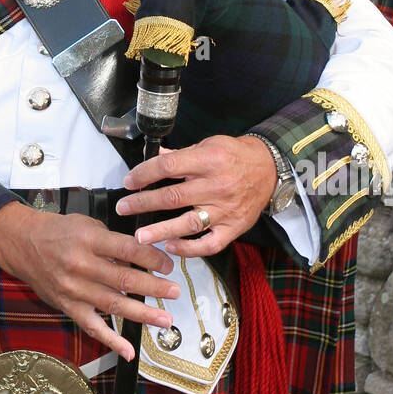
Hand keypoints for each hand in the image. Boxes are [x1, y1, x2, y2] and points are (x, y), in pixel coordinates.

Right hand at [0, 202, 180, 359]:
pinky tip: (129, 351)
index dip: (151, 258)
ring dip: (142, 314)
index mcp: (88, 240)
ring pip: (113, 305)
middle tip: (175, 292)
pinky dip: (111, 341)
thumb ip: (113, 242)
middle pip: (124, 279)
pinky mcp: (67, 306)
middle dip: (153, 288)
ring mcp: (73, 289)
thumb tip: (142, 258)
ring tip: (165, 320)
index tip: (168, 265)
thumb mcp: (87, 225)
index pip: (127, 250)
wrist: (22, 243)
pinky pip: (92, 326)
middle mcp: (81, 265)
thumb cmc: (58, 231)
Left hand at [115, 135, 276, 256]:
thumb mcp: (208, 144)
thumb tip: (154, 156)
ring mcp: (226, 209)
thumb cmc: (235, 155)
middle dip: (143, 203)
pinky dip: (190, 248)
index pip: (169, 167)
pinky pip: (210, 244)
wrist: (269, 168)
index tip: (129, 182)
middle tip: (123, 208)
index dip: (144, 174)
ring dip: (161, 231)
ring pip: (189, 224)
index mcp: (208, 160)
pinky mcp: (234, 227)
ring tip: (140, 237)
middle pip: (173, 197)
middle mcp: (217, 185)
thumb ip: (181, 155)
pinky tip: (171, 247)